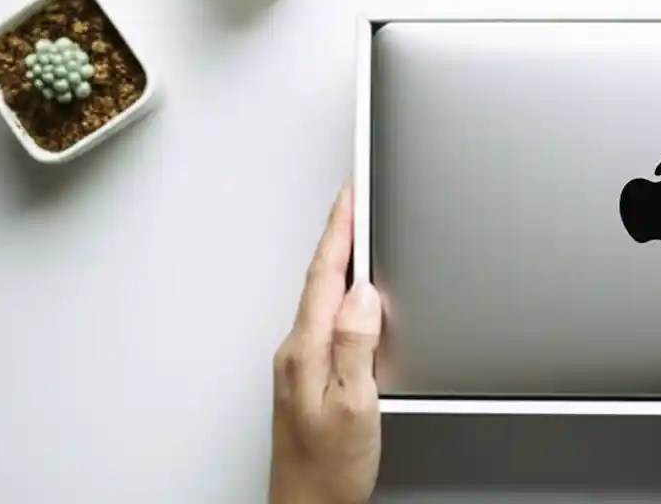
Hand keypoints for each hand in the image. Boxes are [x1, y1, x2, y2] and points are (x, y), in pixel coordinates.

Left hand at [270, 182, 382, 503]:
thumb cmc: (328, 469)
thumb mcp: (355, 405)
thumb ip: (356, 345)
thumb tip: (364, 293)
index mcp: (307, 350)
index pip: (325, 274)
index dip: (340, 228)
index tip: (353, 192)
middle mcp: (296, 351)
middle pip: (320, 277)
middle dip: (340, 233)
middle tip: (357, 198)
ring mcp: (299, 363)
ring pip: (322, 296)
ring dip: (340, 261)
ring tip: (359, 231)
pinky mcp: (308, 376)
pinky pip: (325, 318)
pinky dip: (341, 293)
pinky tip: (355, 292)